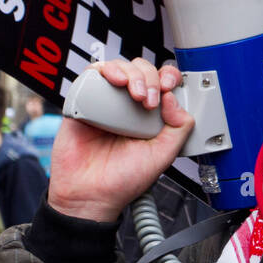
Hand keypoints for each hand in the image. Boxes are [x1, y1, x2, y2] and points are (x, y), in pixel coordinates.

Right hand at [48, 59, 193, 221]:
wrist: (89, 195)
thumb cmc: (122, 180)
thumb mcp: (163, 155)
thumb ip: (178, 128)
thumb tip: (174, 99)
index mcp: (150, 117)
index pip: (162, 83)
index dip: (169, 78)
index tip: (170, 87)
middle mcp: (128, 106)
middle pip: (142, 70)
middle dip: (151, 78)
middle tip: (150, 100)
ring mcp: (106, 102)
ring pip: (120, 67)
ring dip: (132, 73)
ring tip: (135, 94)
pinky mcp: (83, 101)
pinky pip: (92, 74)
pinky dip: (106, 70)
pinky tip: (116, 82)